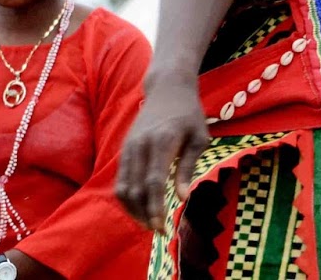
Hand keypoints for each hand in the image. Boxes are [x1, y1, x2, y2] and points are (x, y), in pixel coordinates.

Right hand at [115, 78, 208, 234]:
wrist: (167, 88)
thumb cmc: (189, 114)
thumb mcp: (199, 138)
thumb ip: (188, 167)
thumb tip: (182, 198)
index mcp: (162, 141)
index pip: (153, 182)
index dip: (155, 208)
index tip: (163, 227)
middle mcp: (140, 145)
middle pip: (135, 190)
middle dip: (145, 215)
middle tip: (160, 231)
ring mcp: (129, 147)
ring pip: (123, 187)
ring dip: (133, 210)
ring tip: (150, 224)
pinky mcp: (124, 149)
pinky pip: (120, 180)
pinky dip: (128, 198)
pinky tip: (141, 208)